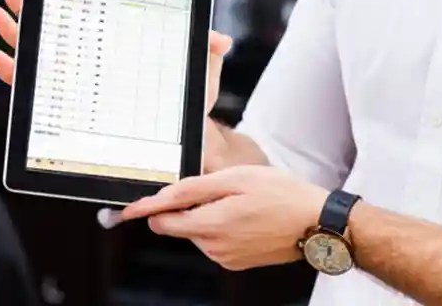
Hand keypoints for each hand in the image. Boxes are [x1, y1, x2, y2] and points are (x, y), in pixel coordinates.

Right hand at [0, 0, 231, 117]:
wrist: (181, 151)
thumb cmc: (186, 114)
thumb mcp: (200, 77)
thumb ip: (208, 53)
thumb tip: (220, 38)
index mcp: (119, 51)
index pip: (90, 20)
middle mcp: (95, 67)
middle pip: (57, 32)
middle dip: (32, 10)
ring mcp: (80, 88)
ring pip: (39, 57)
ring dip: (16, 35)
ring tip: (0, 15)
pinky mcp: (69, 113)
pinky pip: (33, 93)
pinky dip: (12, 74)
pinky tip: (0, 58)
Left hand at [119, 166, 327, 270]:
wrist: (317, 222)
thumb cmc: (282, 194)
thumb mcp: (236, 178)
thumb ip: (193, 190)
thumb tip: (161, 200)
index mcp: (211, 225)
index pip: (163, 221)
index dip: (147, 209)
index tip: (125, 210)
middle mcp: (214, 248)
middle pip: (180, 225)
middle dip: (188, 207)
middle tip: (219, 188)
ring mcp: (226, 258)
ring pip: (199, 232)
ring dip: (208, 216)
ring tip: (241, 201)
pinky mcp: (237, 261)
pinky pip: (216, 241)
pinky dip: (223, 226)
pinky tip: (247, 215)